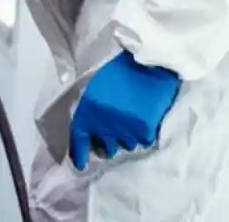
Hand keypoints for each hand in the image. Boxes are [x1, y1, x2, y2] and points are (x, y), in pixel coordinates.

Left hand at [69, 51, 181, 170]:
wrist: (150, 63)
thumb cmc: (121, 71)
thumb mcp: (96, 87)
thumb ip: (92, 110)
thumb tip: (92, 130)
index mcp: (87, 111)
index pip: (79, 138)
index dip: (79, 153)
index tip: (80, 165)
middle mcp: (103, 124)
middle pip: (104, 146)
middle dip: (107, 144)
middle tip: (112, 139)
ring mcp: (124, 129)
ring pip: (125, 145)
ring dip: (126, 138)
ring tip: (132, 123)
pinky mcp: (143, 131)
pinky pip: (142, 141)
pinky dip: (143, 134)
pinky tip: (145, 119)